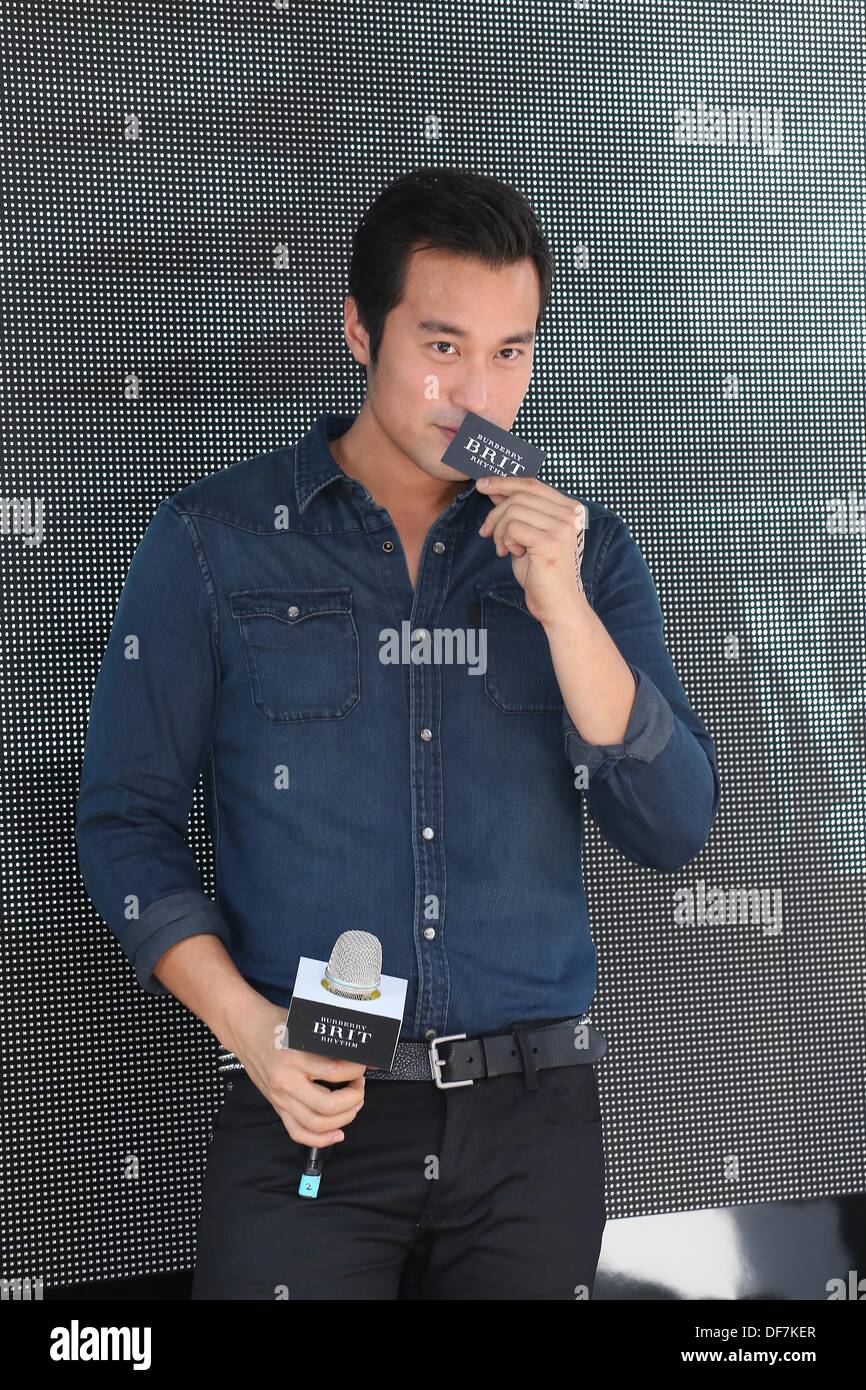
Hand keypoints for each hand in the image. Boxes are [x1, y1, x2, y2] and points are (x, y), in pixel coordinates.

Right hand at [227, 997, 365, 1147]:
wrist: (246, 1031)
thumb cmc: (276, 1025)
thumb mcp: (304, 1027)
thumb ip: (329, 1043)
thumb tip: (361, 1053)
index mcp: (294, 1057)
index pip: (335, 1071)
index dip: (357, 1070)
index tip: (363, 1064)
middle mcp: (286, 1081)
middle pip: (328, 1105)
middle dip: (354, 1098)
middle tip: (360, 1085)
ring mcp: (280, 1098)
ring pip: (316, 1123)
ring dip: (343, 1117)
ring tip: (353, 1103)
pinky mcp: (278, 1107)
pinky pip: (298, 1132)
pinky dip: (320, 1139)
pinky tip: (337, 1132)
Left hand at [476, 475, 587, 627]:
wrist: (556, 604)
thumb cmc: (542, 572)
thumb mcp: (526, 535)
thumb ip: (516, 511)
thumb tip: (496, 489)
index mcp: (569, 509)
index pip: (532, 484)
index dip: (504, 482)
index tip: (482, 485)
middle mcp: (569, 515)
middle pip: (519, 496)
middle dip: (495, 513)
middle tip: (487, 533)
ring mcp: (562, 528)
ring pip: (513, 511)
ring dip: (500, 530)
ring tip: (504, 548)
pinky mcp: (550, 542)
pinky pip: (513, 527)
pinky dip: (505, 540)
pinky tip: (513, 554)